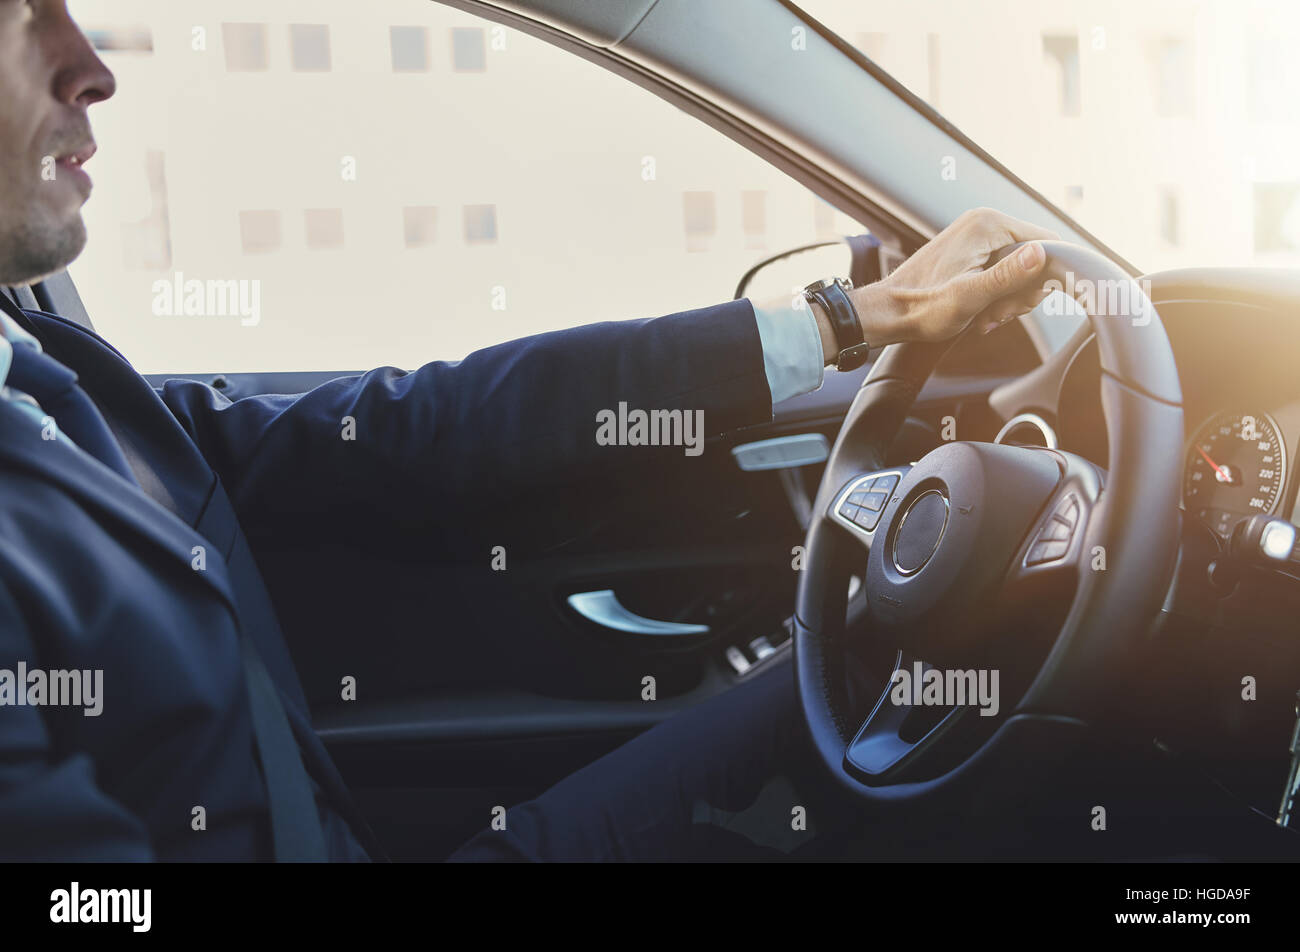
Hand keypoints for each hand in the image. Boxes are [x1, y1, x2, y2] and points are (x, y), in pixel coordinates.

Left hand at [838, 208, 1058, 353]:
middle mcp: (984, 222)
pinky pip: (1001, 271)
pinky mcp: (970, 250)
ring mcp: (976, 236)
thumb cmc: (922, 307)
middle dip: (1022, 292)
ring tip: (986, 316)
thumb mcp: (968, 297)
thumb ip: (1006, 276)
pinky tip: (981, 312)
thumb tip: (1041, 254)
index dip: (1046, 277)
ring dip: (1009, 298)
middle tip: (998, 314)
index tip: (1023, 304)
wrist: (889, 312)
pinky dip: (997, 295)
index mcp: (987, 224)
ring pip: (1019, 268)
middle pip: (1035, 257)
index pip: (1049, 242)